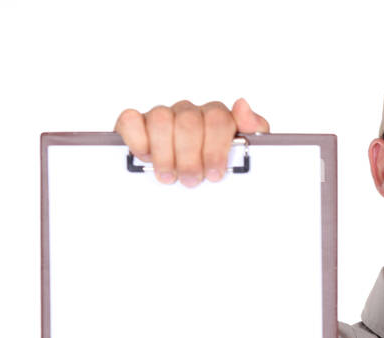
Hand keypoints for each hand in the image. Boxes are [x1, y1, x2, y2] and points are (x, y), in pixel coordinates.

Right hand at [113, 98, 269, 186]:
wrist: (201, 186)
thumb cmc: (222, 170)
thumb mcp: (246, 155)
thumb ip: (253, 131)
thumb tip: (242, 105)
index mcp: (216, 117)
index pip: (218, 118)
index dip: (215, 148)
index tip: (214, 174)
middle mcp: (189, 113)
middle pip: (188, 121)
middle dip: (190, 156)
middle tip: (191, 180)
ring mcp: (163, 117)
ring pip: (161, 119)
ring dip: (165, 153)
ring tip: (169, 176)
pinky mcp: (136, 124)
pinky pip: (130, 120)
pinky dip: (137, 139)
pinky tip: (146, 156)